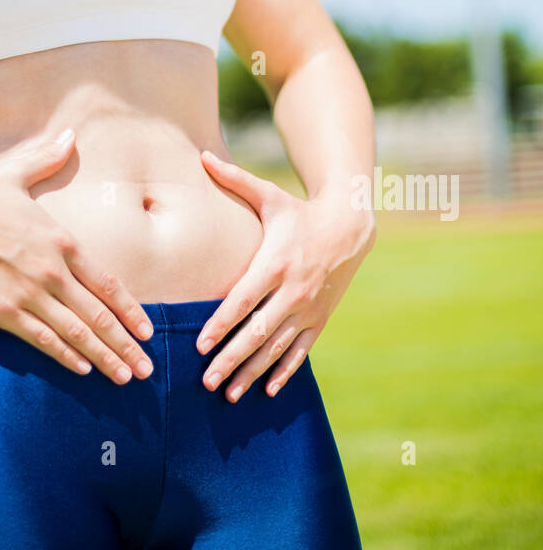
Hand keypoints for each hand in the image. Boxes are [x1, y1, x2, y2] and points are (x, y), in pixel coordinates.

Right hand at [0, 128, 154, 384]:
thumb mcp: (18, 174)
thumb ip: (48, 160)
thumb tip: (70, 136)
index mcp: (62, 241)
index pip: (108, 283)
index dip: (131, 310)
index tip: (148, 331)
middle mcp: (52, 271)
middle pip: (99, 315)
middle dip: (125, 344)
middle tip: (146, 369)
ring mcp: (29, 294)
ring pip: (76, 333)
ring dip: (103, 357)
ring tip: (125, 377)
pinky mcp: (3, 312)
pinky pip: (42, 340)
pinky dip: (65, 357)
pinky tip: (82, 370)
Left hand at [196, 150, 375, 401]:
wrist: (349, 226)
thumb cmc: (298, 211)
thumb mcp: (268, 195)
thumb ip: (233, 179)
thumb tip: (201, 154)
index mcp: (275, 263)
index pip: (243, 300)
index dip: (221, 324)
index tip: (200, 345)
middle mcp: (292, 290)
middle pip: (258, 331)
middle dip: (232, 358)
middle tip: (207, 382)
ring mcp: (308, 307)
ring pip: (278, 347)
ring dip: (253, 372)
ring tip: (229, 395)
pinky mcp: (320, 318)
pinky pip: (301, 351)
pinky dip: (285, 371)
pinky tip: (268, 391)